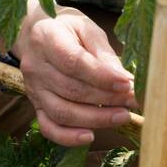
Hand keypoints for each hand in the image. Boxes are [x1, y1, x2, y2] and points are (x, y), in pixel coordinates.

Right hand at [11, 0, 137, 146]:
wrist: (35, 33)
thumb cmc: (66, 29)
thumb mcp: (86, 28)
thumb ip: (104, 53)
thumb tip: (124, 80)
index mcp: (46, 39)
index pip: (74, 63)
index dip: (102, 77)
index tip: (127, 84)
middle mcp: (35, 66)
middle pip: (71, 90)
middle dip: (106, 99)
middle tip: (132, 101)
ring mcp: (33, 89)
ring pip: (62, 112)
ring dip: (95, 119)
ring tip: (122, 116)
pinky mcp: (35, 105)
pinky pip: (48, 127)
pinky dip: (68, 137)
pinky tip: (90, 136)